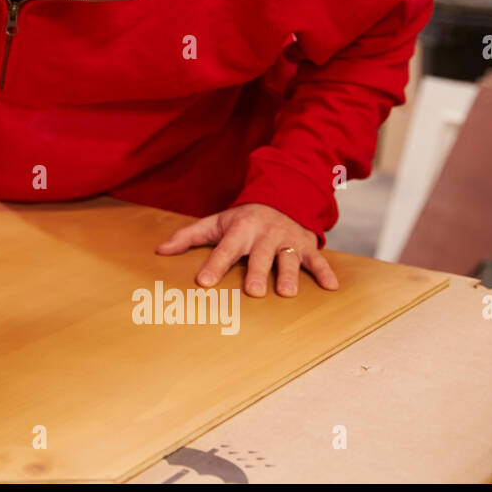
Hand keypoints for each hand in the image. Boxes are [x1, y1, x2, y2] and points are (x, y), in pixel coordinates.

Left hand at [154, 203, 339, 296]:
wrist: (281, 198)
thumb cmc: (242, 219)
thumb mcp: (215, 223)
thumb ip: (188, 237)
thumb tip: (160, 251)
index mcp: (240, 230)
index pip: (224, 249)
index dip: (214, 265)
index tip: (203, 282)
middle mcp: (264, 235)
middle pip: (260, 256)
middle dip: (256, 272)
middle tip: (252, 292)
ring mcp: (287, 240)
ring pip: (288, 258)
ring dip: (289, 275)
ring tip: (287, 293)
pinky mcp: (306, 246)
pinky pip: (317, 260)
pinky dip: (325, 272)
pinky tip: (331, 287)